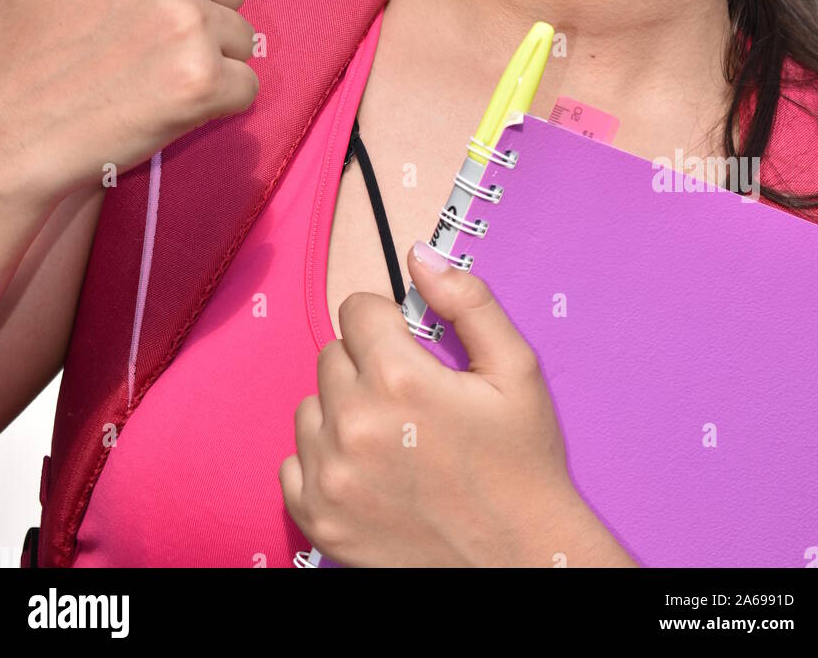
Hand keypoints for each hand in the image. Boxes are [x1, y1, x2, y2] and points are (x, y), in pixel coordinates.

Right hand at [0, 0, 257, 209]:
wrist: (12, 133)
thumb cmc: (27, 46)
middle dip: (196, 21)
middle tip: (134, 44)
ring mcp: (189, 26)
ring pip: (242, 40)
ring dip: (203, 63)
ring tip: (142, 73)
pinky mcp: (203, 83)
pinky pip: (247, 87)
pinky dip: (214, 104)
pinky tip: (161, 102)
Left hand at [280, 241, 637, 566]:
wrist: (520, 562)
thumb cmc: (523, 465)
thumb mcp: (517, 369)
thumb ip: (467, 301)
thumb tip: (420, 256)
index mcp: (398, 378)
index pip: (357, 310)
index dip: (389, 324)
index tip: (414, 350)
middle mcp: (353, 423)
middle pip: (333, 355)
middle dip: (368, 366)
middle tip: (413, 401)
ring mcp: (330, 476)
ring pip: (311, 406)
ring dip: (343, 411)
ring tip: (394, 438)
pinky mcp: (317, 520)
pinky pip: (294, 462)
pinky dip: (324, 461)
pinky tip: (369, 471)